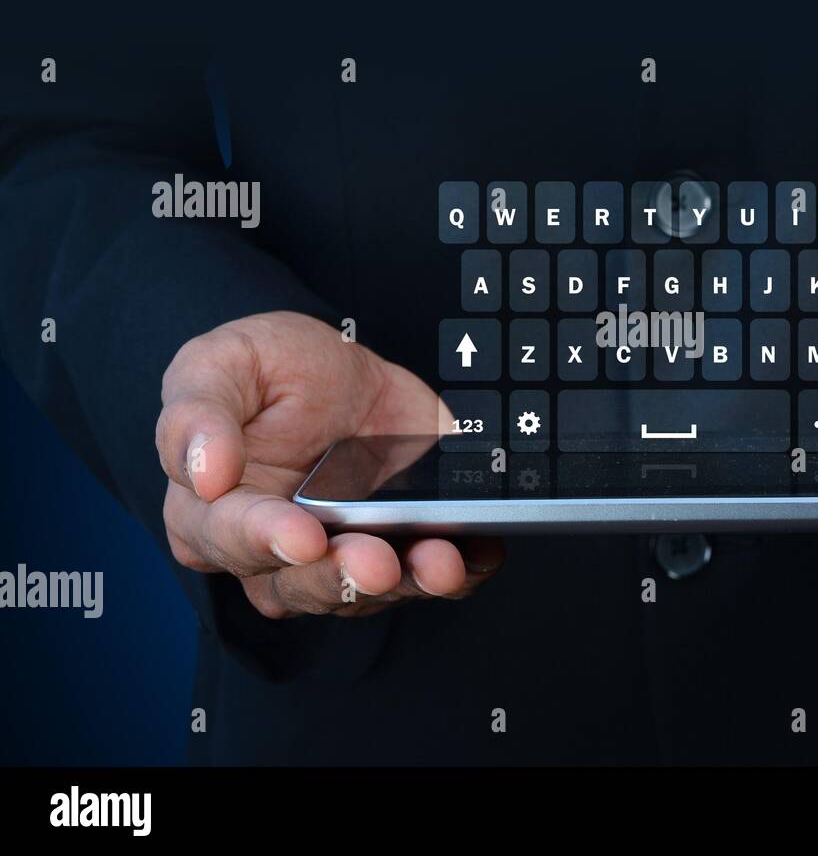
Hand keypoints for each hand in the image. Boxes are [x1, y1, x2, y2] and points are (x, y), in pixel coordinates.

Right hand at [155, 311, 501, 617]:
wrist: (341, 369)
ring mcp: (338, 556)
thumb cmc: (266, 371)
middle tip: (377, 561)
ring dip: (406, 582)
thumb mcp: (221, 364)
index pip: (230, 538)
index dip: (265, 540)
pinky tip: (477, 554)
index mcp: (213, 512)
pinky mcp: (397, 548)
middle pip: (300, 585)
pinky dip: (459, 572)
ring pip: (366, 593)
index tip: (302, 536)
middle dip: (343, 577)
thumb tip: (204, 473)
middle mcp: (273, 552)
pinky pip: (426, 576)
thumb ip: (198, 414)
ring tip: (440, 562)